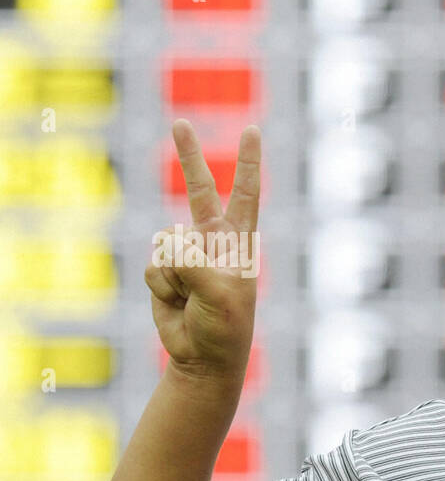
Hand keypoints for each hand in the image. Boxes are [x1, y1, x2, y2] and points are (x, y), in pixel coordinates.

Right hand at [146, 119, 260, 381]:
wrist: (203, 358)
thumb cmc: (225, 327)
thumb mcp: (218, 294)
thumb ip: (194, 262)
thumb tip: (170, 242)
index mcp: (240, 243)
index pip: (245, 194)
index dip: (248, 163)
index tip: (253, 131)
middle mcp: (213, 242)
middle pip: (198, 190)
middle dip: (189, 156)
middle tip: (180, 122)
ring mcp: (187, 255)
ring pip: (166, 242)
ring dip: (175, 275)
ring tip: (193, 298)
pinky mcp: (165, 271)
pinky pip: (155, 266)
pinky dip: (163, 287)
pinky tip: (178, 302)